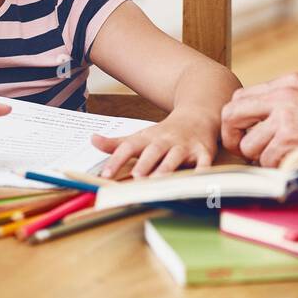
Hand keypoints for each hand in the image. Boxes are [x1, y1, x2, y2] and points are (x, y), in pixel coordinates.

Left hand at [91, 108, 217, 177]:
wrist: (198, 115)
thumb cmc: (166, 133)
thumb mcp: (141, 136)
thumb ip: (117, 143)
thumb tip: (92, 140)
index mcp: (148, 138)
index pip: (129, 147)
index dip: (117, 160)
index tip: (105, 174)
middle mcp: (165, 141)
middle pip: (153, 151)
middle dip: (145, 164)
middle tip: (136, 178)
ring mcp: (185, 146)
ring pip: (175, 157)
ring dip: (167, 169)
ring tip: (158, 181)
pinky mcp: (204, 152)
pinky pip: (204, 163)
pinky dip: (202, 172)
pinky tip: (198, 182)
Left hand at [220, 72, 297, 167]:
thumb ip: (282, 103)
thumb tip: (252, 122)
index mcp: (286, 82)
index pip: (240, 97)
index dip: (237, 119)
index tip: (245, 133)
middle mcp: (282, 95)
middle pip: (231, 114)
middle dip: (232, 136)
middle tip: (243, 150)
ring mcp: (285, 116)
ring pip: (248, 144)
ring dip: (260, 157)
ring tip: (282, 156)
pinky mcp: (290, 137)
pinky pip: (266, 160)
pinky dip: (276, 166)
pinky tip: (295, 160)